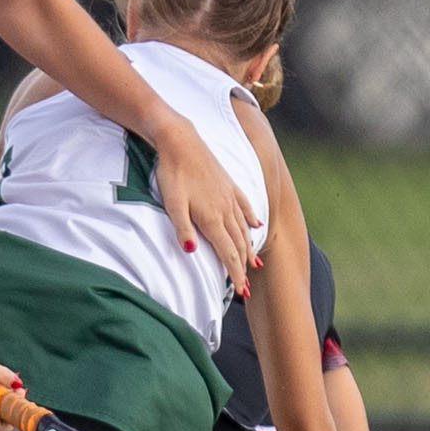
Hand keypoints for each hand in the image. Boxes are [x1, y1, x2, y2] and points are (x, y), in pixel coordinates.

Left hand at [151, 119, 255, 291]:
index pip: (228, 252)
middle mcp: (225, 209)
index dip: (235, 273)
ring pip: (243, 227)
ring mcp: (229, 196)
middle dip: (243, 266)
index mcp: (212, 217)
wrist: (180, 140)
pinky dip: (252, 218)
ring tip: (254, 262)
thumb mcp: (172, 203)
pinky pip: (245, 206)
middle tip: (247, 287)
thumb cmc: (172, 173)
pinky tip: (257, 225)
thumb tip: (192, 252)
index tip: (241, 290)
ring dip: (249, 247)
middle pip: (238, 244)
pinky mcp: (228, 184)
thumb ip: (182, 229)